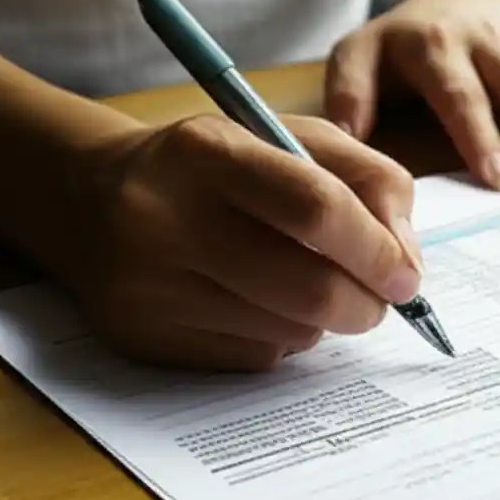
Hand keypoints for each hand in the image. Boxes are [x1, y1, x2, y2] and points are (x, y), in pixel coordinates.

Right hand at [57, 115, 420, 370]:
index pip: (317, 208)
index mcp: (207, 150)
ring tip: (303, 285)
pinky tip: (256, 305)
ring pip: (290, 332)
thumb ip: (372, 182)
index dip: (378, 250)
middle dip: (367, 304)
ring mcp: (147, 286)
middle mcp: (164, 217)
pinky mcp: (142, 339)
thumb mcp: (294, 140)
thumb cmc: (221, 168)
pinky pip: (255, 359)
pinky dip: (282, 339)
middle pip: (310, 288)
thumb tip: (407, 265)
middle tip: (379, 299)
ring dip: (324, 320)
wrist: (91, 199)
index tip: (406, 276)